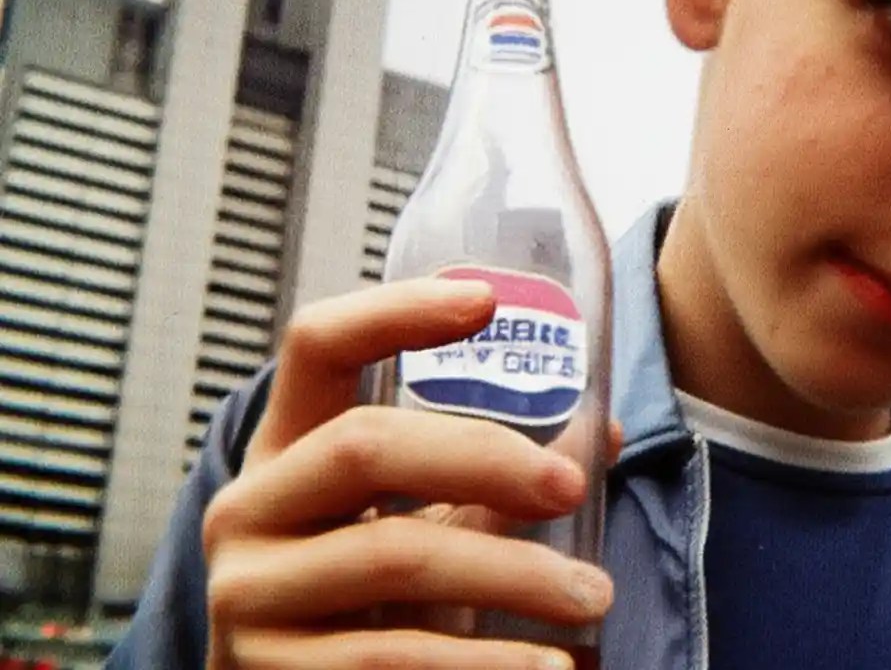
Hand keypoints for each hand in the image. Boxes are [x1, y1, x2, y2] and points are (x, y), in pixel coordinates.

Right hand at [202, 278, 618, 668]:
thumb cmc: (365, 598)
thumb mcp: (412, 523)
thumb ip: (484, 479)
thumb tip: (601, 435)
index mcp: (285, 450)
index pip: (318, 345)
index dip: (395, 312)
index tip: (486, 299)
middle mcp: (249, 509)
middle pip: (365, 446)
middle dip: (485, 459)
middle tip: (571, 487)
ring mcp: (248, 595)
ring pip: (394, 556)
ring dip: (514, 575)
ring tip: (592, 595)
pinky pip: (393, 656)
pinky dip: (486, 665)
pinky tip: (548, 668)